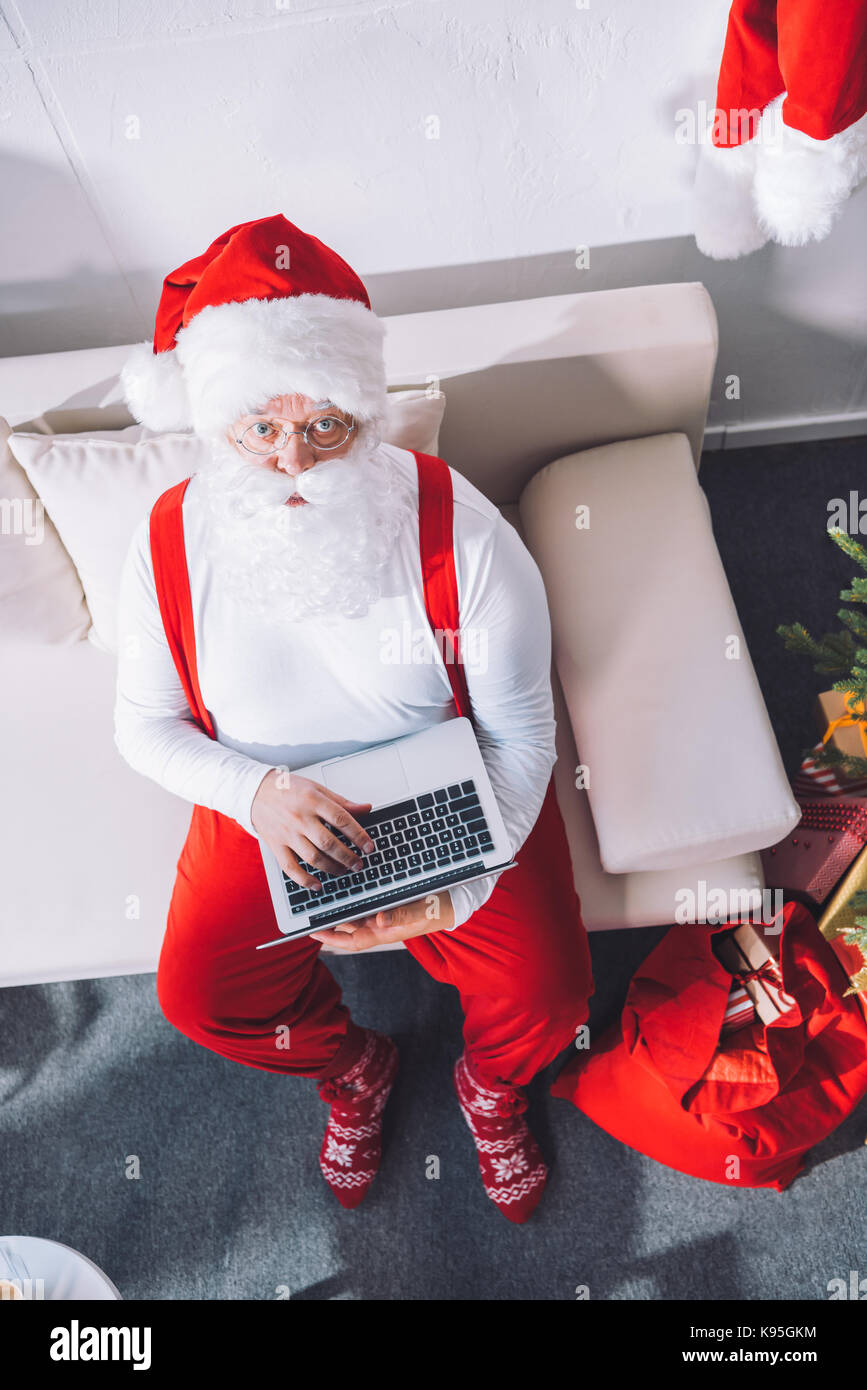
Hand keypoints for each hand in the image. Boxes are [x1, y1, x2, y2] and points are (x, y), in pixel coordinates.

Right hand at [251, 768, 374, 888]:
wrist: (255, 791)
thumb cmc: (288, 789)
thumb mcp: (317, 788)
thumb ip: (342, 802)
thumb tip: (366, 808)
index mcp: (313, 801)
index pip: (342, 820)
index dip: (359, 835)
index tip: (369, 847)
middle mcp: (300, 818)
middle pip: (329, 843)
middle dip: (348, 857)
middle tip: (359, 864)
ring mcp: (287, 834)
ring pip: (313, 857)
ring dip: (332, 868)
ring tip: (344, 870)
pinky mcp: (276, 846)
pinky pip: (290, 868)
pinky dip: (305, 880)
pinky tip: (318, 885)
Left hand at [309, 890, 454, 952]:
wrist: (452, 901)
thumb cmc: (437, 909)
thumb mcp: (421, 911)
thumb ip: (402, 915)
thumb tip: (380, 919)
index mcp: (385, 931)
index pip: (352, 940)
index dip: (332, 938)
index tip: (314, 932)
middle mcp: (380, 923)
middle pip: (348, 925)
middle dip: (330, 919)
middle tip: (311, 909)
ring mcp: (383, 913)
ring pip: (355, 912)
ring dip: (340, 906)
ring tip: (323, 895)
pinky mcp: (388, 902)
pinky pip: (366, 901)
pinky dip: (355, 896)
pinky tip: (347, 885)